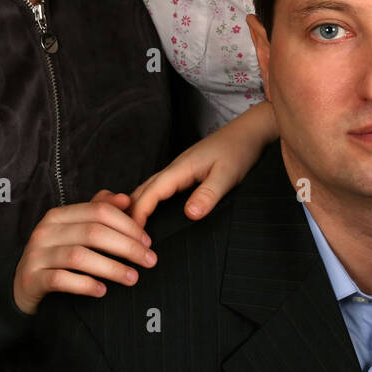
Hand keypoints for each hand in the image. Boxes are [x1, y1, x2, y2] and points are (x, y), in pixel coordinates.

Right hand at [13, 190, 156, 315]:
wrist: (22, 286)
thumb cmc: (57, 257)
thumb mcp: (76, 231)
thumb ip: (99, 212)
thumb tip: (126, 199)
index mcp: (59, 215)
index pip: (99, 211)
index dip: (127, 225)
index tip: (148, 241)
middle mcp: (46, 231)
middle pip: (93, 232)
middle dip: (127, 246)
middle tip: (149, 260)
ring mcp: (36, 254)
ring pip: (79, 256)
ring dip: (111, 267)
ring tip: (133, 277)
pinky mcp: (31, 278)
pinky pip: (61, 279)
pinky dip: (85, 285)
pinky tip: (103, 291)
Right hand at [128, 100, 276, 225]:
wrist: (249, 131)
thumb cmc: (239, 150)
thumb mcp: (227, 175)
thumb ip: (208, 194)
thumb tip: (189, 215)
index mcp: (180, 169)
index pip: (150, 193)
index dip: (138, 214)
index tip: (131, 236)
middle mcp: (174, 168)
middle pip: (142, 191)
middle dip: (129, 213)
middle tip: (122, 240)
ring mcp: (178, 169)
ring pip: (149, 189)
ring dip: (137, 207)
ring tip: (129, 231)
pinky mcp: (184, 172)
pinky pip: (159, 188)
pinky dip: (148, 202)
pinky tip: (150, 214)